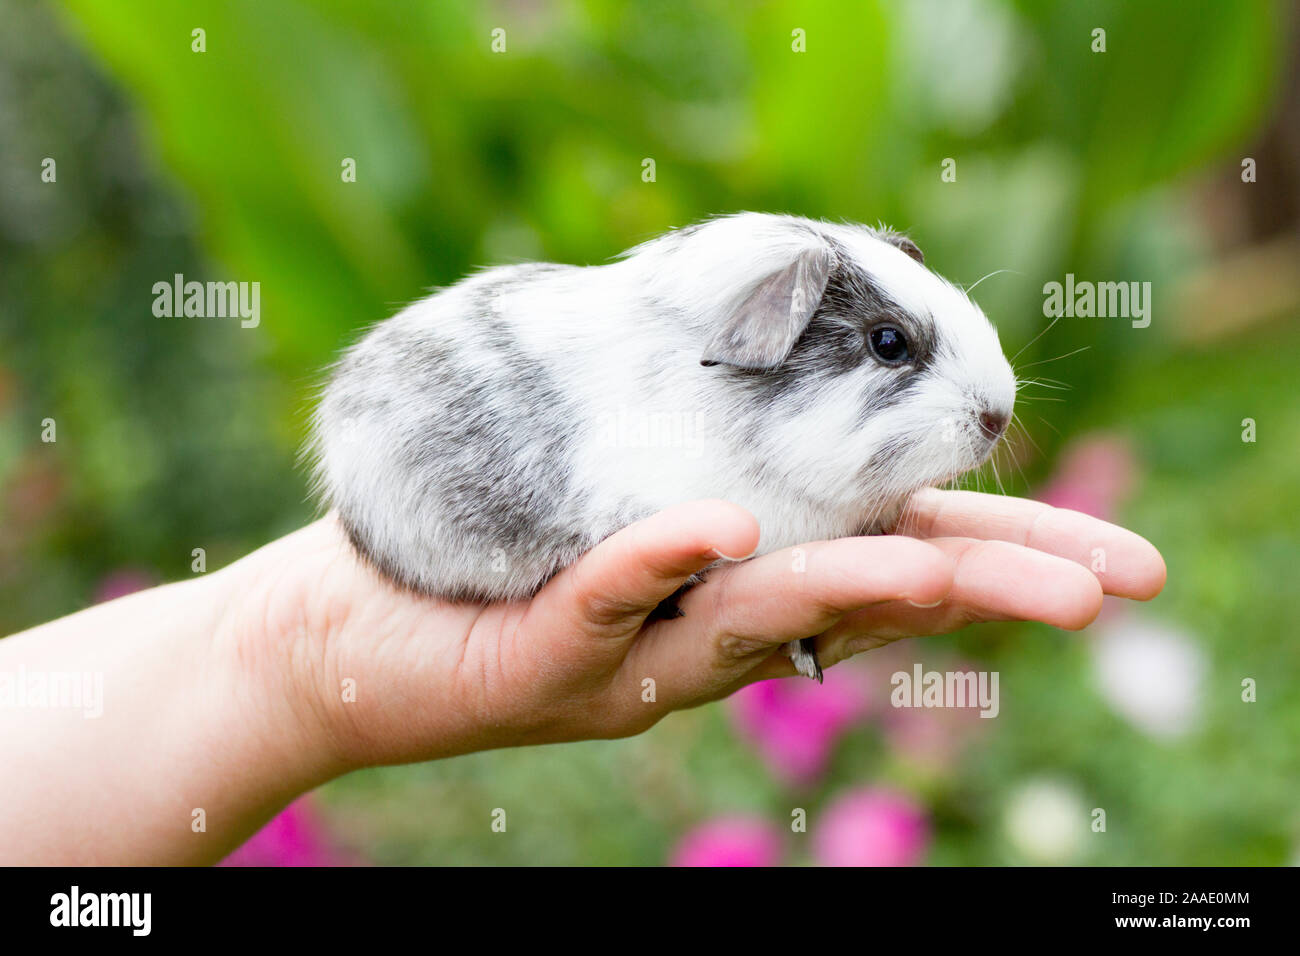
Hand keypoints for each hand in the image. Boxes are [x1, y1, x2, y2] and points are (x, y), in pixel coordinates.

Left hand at [231, 489, 1165, 773]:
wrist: (340, 632)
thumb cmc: (485, 550)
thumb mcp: (619, 490)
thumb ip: (700, 459)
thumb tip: (786, 379)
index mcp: (742, 582)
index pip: (893, 553)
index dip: (1004, 553)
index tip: (1111, 561)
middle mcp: (707, 630)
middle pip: (862, 604)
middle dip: (986, 591)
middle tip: (1102, 591)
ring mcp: (631, 648)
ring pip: (757, 617)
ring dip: (851, 582)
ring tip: (938, 565)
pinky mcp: (539, 648)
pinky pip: (605, 599)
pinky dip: (664, 558)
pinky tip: (723, 529)